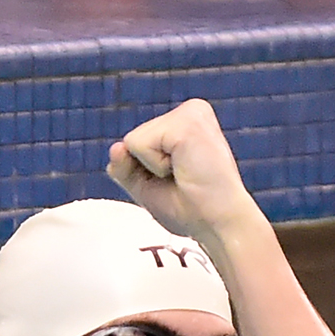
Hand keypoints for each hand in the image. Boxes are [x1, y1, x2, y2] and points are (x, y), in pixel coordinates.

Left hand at [107, 99, 262, 241]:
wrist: (218, 224)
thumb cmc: (192, 209)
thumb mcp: (149, 186)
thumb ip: (126, 167)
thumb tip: (115, 148)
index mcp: (187, 123)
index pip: (139, 142)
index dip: (148, 171)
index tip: (182, 181)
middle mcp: (192, 111)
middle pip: (132, 139)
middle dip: (148, 169)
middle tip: (185, 181)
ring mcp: (191, 112)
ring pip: (132, 141)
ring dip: (152, 168)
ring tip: (187, 175)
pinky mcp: (186, 121)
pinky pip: (137, 143)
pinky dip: (154, 166)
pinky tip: (184, 169)